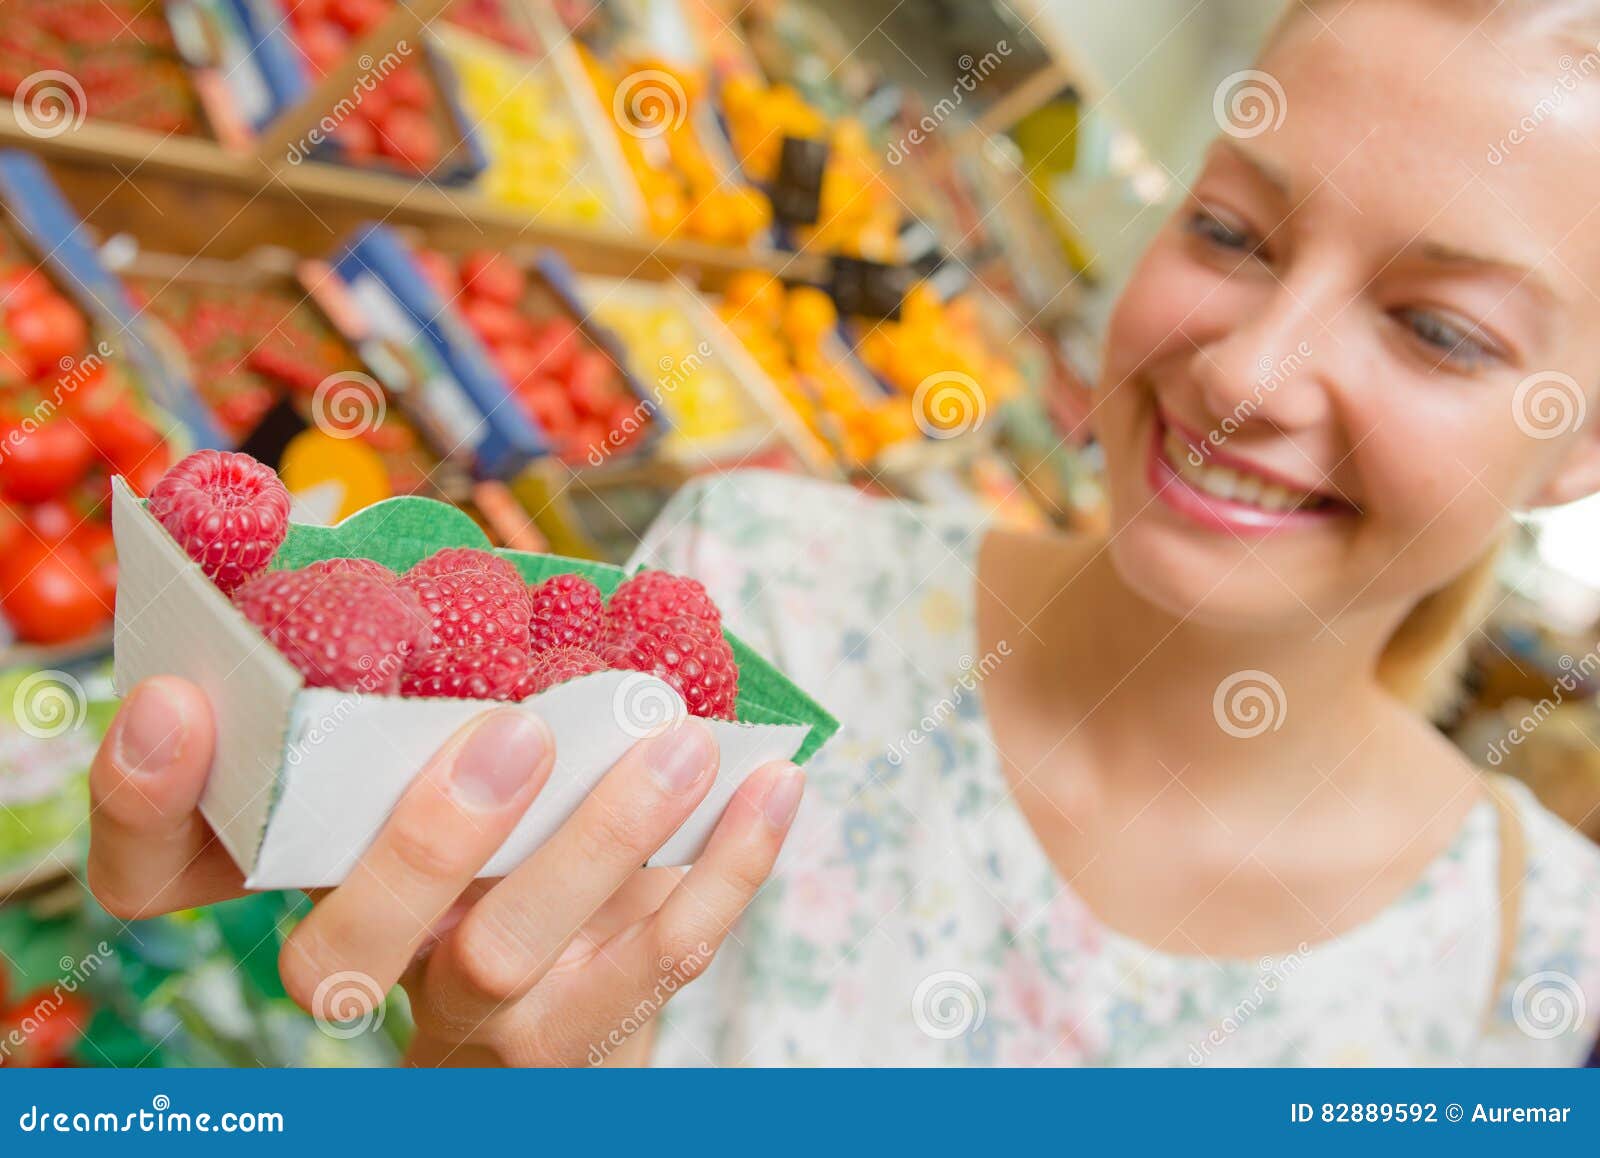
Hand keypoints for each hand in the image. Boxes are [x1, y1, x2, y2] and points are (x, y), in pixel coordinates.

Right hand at [87, 676, 804, 1065]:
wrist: (537, 1031)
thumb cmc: (467, 855)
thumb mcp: (406, 765)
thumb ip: (385, 677)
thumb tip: (344, 516)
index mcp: (293, 886)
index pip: (154, 877)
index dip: (140, 801)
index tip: (174, 701)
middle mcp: (364, 965)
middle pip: (343, 947)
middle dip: (423, 839)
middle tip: (509, 735)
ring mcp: (480, 1019)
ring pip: (514, 954)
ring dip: (599, 845)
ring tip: (676, 744)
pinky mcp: (589, 1032)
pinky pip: (659, 961)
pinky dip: (726, 870)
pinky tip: (776, 784)